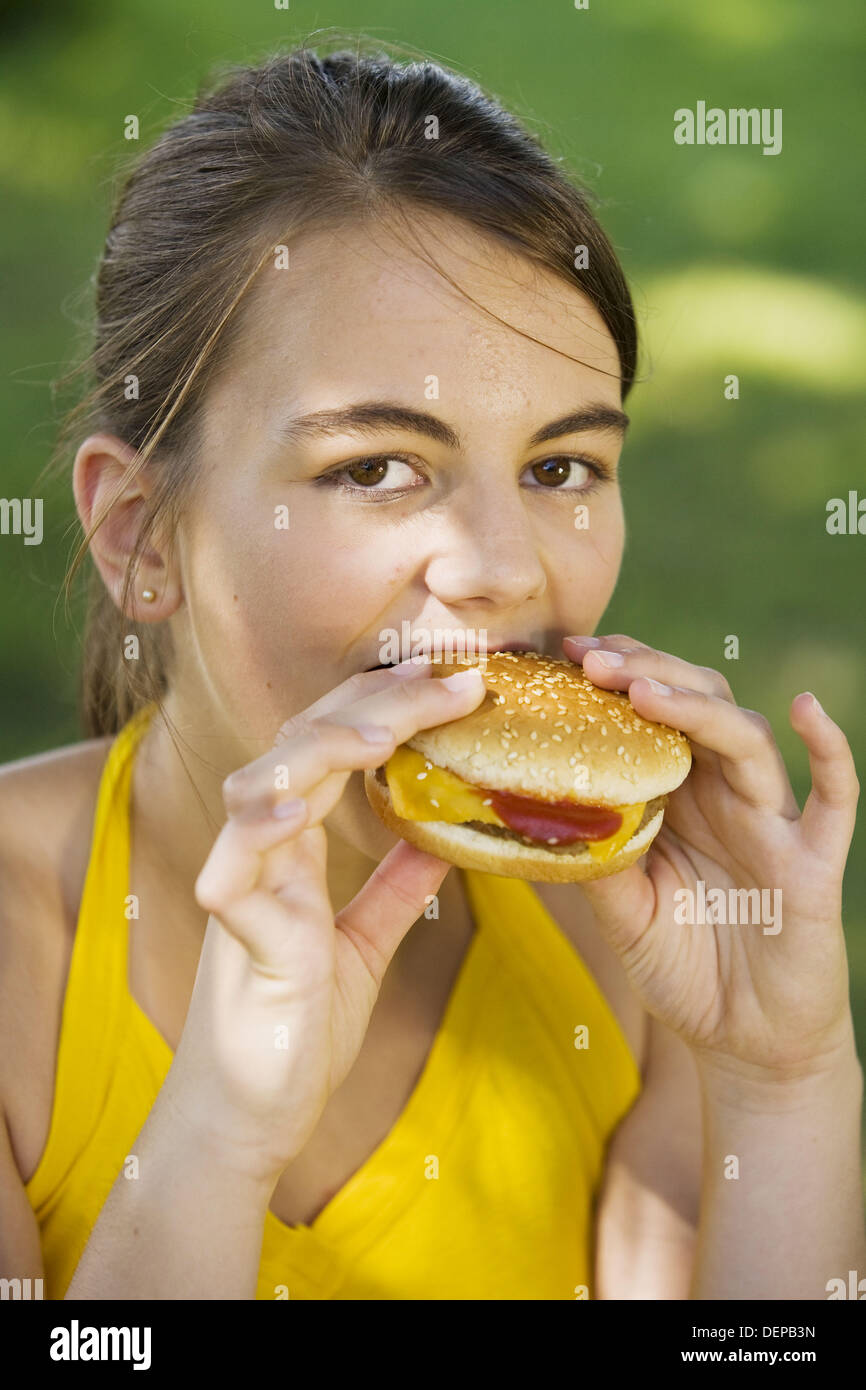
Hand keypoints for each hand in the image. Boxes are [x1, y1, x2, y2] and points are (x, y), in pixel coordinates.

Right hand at [165, 658, 485, 1182]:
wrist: (246, 1121)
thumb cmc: (298, 1030)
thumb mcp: (365, 945)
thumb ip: (397, 886)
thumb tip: (445, 834)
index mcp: (292, 850)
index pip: (332, 749)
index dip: (383, 706)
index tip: (445, 679)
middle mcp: (262, 855)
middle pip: (304, 748)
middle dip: (375, 706)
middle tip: (448, 682)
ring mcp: (242, 890)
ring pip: (260, 788)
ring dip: (320, 750)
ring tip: (386, 730)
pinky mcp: (234, 940)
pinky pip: (234, 872)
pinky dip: (261, 832)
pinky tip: (299, 810)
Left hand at [562, 634, 860, 1085]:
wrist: (744, 1042)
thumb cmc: (683, 966)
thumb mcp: (622, 910)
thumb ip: (593, 856)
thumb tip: (536, 805)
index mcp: (678, 797)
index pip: (651, 714)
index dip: (617, 678)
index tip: (566, 654)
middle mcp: (724, 796)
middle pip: (696, 706)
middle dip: (647, 674)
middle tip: (591, 661)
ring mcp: (770, 823)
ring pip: (745, 740)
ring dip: (697, 707)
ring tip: (644, 690)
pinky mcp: (813, 862)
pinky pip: (833, 799)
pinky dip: (829, 750)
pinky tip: (805, 709)